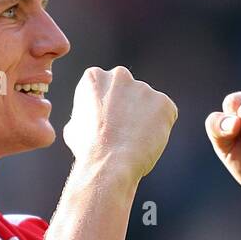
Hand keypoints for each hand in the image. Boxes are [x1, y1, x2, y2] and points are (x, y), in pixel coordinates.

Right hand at [63, 66, 177, 183]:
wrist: (110, 163)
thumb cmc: (89, 150)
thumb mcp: (75, 127)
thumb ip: (88, 114)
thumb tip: (91, 119)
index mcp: (95, 77)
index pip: (106, 88)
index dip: (106, 109)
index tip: (104, 125)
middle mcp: (120, 75)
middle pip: (128, 92)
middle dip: (127, 109)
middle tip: (121, 133)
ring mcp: (144, 88)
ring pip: (148, 104)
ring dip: (144, 119)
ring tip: (133, 142)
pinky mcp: (164, 103)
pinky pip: (166, 115)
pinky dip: (160, 128)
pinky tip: (146, 142)